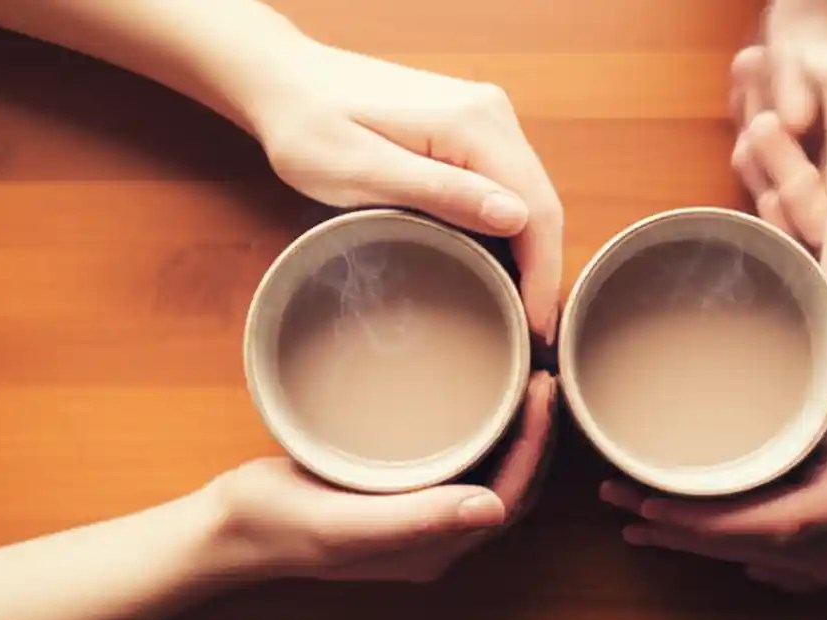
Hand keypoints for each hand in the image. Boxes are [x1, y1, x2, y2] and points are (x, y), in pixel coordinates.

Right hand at [203, 372, 555, 581]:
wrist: (225, 528)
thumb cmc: (275, 523)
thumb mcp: (341, 523)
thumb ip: (413, 520)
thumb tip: (492, 508)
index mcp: (431, 549)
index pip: (509, 497)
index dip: (535, 445)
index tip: (542, 389)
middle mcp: (434, 538)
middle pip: (511, 487)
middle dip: (536, 436)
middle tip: (542, 374)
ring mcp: (417, 518)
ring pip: (491, 475)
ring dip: (515, 434)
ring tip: (525, 380)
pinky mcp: (399, 497)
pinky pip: (461, 466)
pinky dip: (486, 434)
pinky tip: (483, 399)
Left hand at [248, 39, 562, 342]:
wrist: (282, 81)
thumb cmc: (307, 127)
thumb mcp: (365, 171)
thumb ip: (442, 193)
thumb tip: (518, 218)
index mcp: (473, 122)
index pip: (536, 207)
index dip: (543, 274)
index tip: (536, 328)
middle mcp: (491, 113)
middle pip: (541, 201)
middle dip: (544, 268)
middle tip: (535, 332)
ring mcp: (482, 116)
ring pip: (527, 194)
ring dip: (531, 250)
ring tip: (522, 307)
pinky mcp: (467, 126)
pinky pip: (505, 182)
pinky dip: (510, 226)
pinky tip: (501, 262)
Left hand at [600, 391, 826, 592]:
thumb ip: (812, 418)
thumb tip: (750, 409)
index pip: (746, 523)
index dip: (689, 520)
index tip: (639, 501)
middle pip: (739, 548)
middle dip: (673, 530)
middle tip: (617, 504)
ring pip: (758, 559)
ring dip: (701, 544)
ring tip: (647, 526)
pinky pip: (792, 567)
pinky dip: (749, 556)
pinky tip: (727, 554)